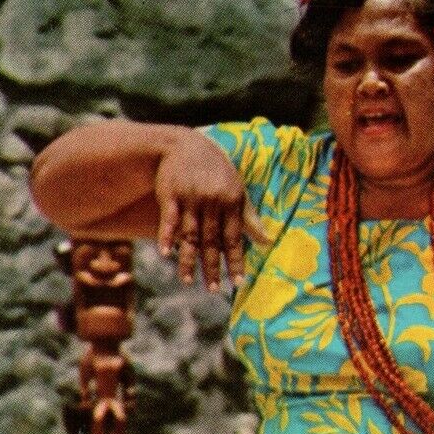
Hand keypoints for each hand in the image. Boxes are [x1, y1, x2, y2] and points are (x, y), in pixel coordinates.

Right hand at [154, 132, 269, 289]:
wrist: (184, 144)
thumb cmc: (215, 170)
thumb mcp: (236, 188)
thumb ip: (248, 216)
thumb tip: (266, 241)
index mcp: (231, 201)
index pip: (234, 237)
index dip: (236, 260)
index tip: (238, 281)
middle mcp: (212, 202)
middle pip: (212, 241)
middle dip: (213, 267)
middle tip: (214, 289)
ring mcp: (190, 198)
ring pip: (190, 235)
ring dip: (188, 260)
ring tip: (188, 281)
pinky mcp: (170, 195)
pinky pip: (169, 221)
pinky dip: (167, 237)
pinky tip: (166, 254)